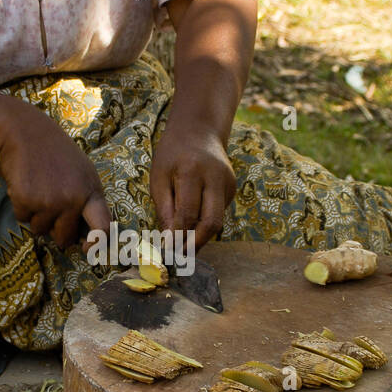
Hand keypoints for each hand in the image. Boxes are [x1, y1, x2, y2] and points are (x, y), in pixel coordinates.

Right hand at [0, 96, 109, 248]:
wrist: (23, 132)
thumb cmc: (53, 153)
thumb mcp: (80, 172)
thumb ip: (85, 199)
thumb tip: (84, 238)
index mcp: (91, 190)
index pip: (102, 226)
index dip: (96, 244)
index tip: (86, 250)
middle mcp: (74, 199)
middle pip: (65, 237)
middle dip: (55, 233)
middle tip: (48, 212)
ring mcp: (50, 201)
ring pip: (40, 230)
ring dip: (35, 216)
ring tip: (36, 189)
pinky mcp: (27, 200)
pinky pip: (22, 219)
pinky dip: (20, 206)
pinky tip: (23, 185)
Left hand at [149, 123, 235, 249]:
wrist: (199, 132)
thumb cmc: (172, 155)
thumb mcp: (159, 176)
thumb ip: (165, 208)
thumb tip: (169, 240)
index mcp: (192, 171)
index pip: (188, 213)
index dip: (179, 237)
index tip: (169, 254)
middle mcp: (216, 177)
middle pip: (211, 222)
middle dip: (196, 245)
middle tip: (182, 260)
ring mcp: (228, 183)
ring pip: (217, 221)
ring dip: (201, 238)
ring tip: (185, 250)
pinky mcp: (233, 188)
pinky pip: (219, 212)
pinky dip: (205, 223)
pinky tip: (193, 227)